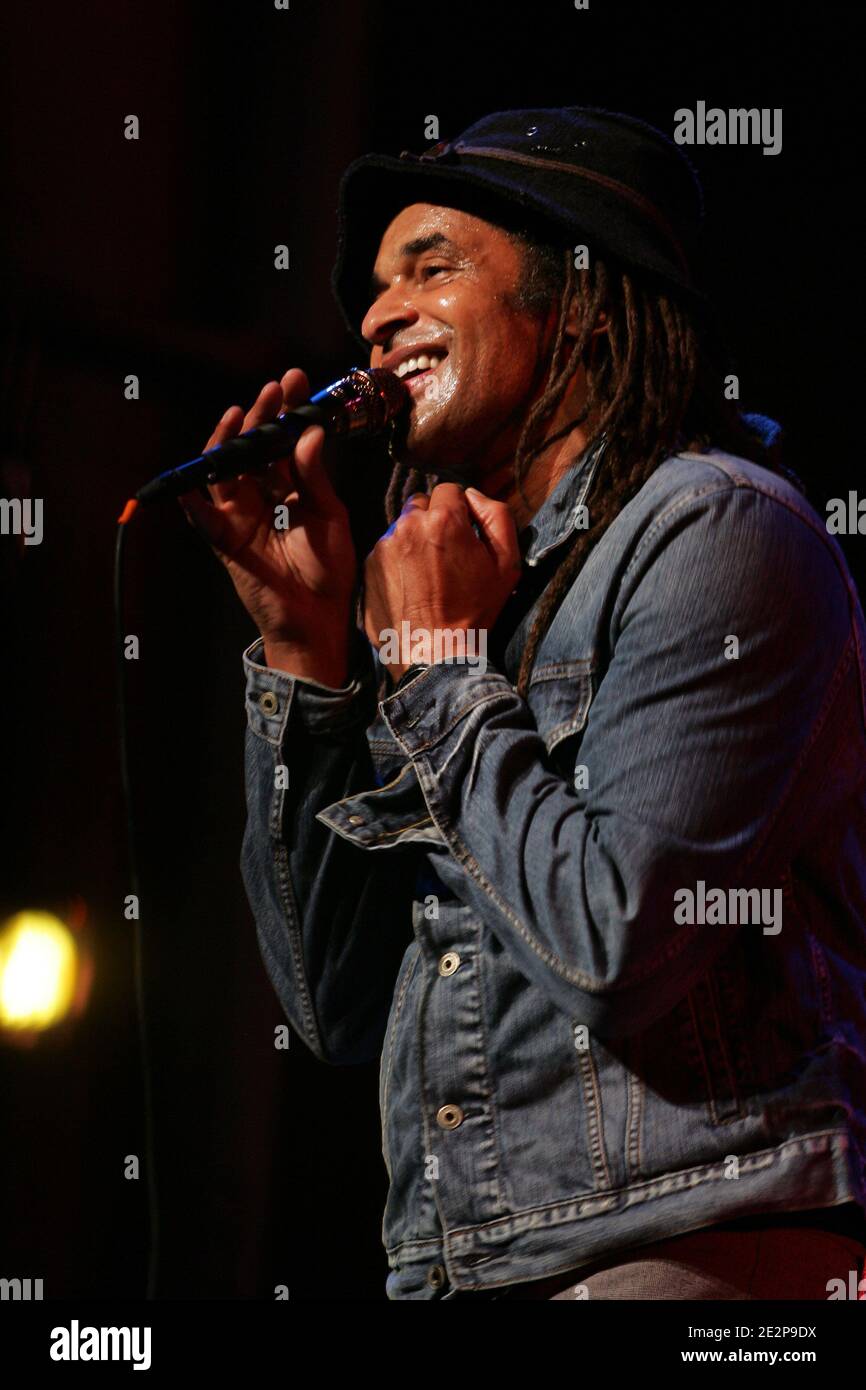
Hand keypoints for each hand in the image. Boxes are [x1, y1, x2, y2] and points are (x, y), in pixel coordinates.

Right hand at [179, 368, 355, 685]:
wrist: (317, 618)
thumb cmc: (329, 571)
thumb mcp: (330, 516)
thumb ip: (316, 476)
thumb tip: (310, 433)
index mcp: (291, 488)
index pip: (284, 440)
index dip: (287, 411)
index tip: (296, 382)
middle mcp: (263, 496)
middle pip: (254, 448)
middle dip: (262, 416)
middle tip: (274, 390)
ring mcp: (241, 516)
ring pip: (225, 471)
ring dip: (229, 442)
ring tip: (240, 415)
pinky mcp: (225, 540)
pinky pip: (201, 516)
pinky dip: (191, 498)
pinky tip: (190, 477)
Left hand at [363, 483, 520, 680]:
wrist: (435, 653)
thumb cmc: (474, 610)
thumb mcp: (507, 563)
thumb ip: (496, 515)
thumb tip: (474, 495)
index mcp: (443, 520)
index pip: (449, 489)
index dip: (460, 510)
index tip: (464, 533)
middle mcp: (408, 526)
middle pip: (421, 504)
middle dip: (434, 521)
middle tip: (447, 554)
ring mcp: (384, 546)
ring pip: (402, 527)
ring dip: (415, 540)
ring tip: (429, 574)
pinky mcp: (368, 566)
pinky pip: (386, 550)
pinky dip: (398, 561)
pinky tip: (412, 586)